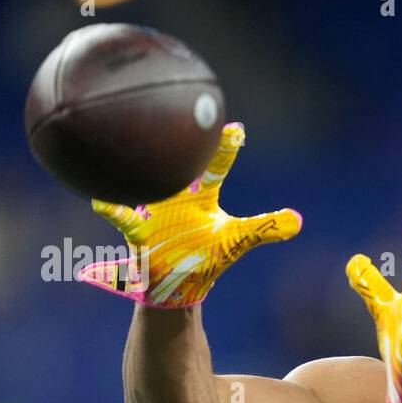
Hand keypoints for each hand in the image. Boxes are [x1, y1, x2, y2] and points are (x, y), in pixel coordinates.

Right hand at [77, 122, 301, 307]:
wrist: (177, 282)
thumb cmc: (206, 255)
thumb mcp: (236, 240)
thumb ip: (264, 228)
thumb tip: (298, 221)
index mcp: (202, 196)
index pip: (215, 167)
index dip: (225, 149)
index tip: (236, 128)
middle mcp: (175, 196)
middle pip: (178, 167)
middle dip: (180, 146)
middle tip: (184, 119)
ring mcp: (154, 210)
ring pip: (146, 186)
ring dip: (142, 174)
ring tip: (133, 149)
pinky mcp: (138, 231)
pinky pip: (123, 218)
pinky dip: (114, 211)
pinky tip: (103, 203)